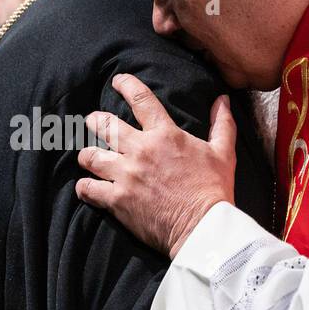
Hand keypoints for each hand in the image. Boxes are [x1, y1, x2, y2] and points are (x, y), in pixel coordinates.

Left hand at [75, 74, 235, 256]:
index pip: (141, 100)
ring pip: (90, 156)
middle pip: (105, 125)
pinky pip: (88, 188)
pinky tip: (87, 187)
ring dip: (88, 155)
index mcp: (165, 135)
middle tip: (93, 122)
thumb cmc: (214, 190)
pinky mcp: (117, 200)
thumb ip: (222, 125)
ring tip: (89, 157)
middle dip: (95, 121)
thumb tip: (222, 100)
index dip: (126, 85)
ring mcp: (126, 175)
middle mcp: (141, 150)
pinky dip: (84, 188)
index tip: (117, 81)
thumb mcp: (223, 154)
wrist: (203, 227)